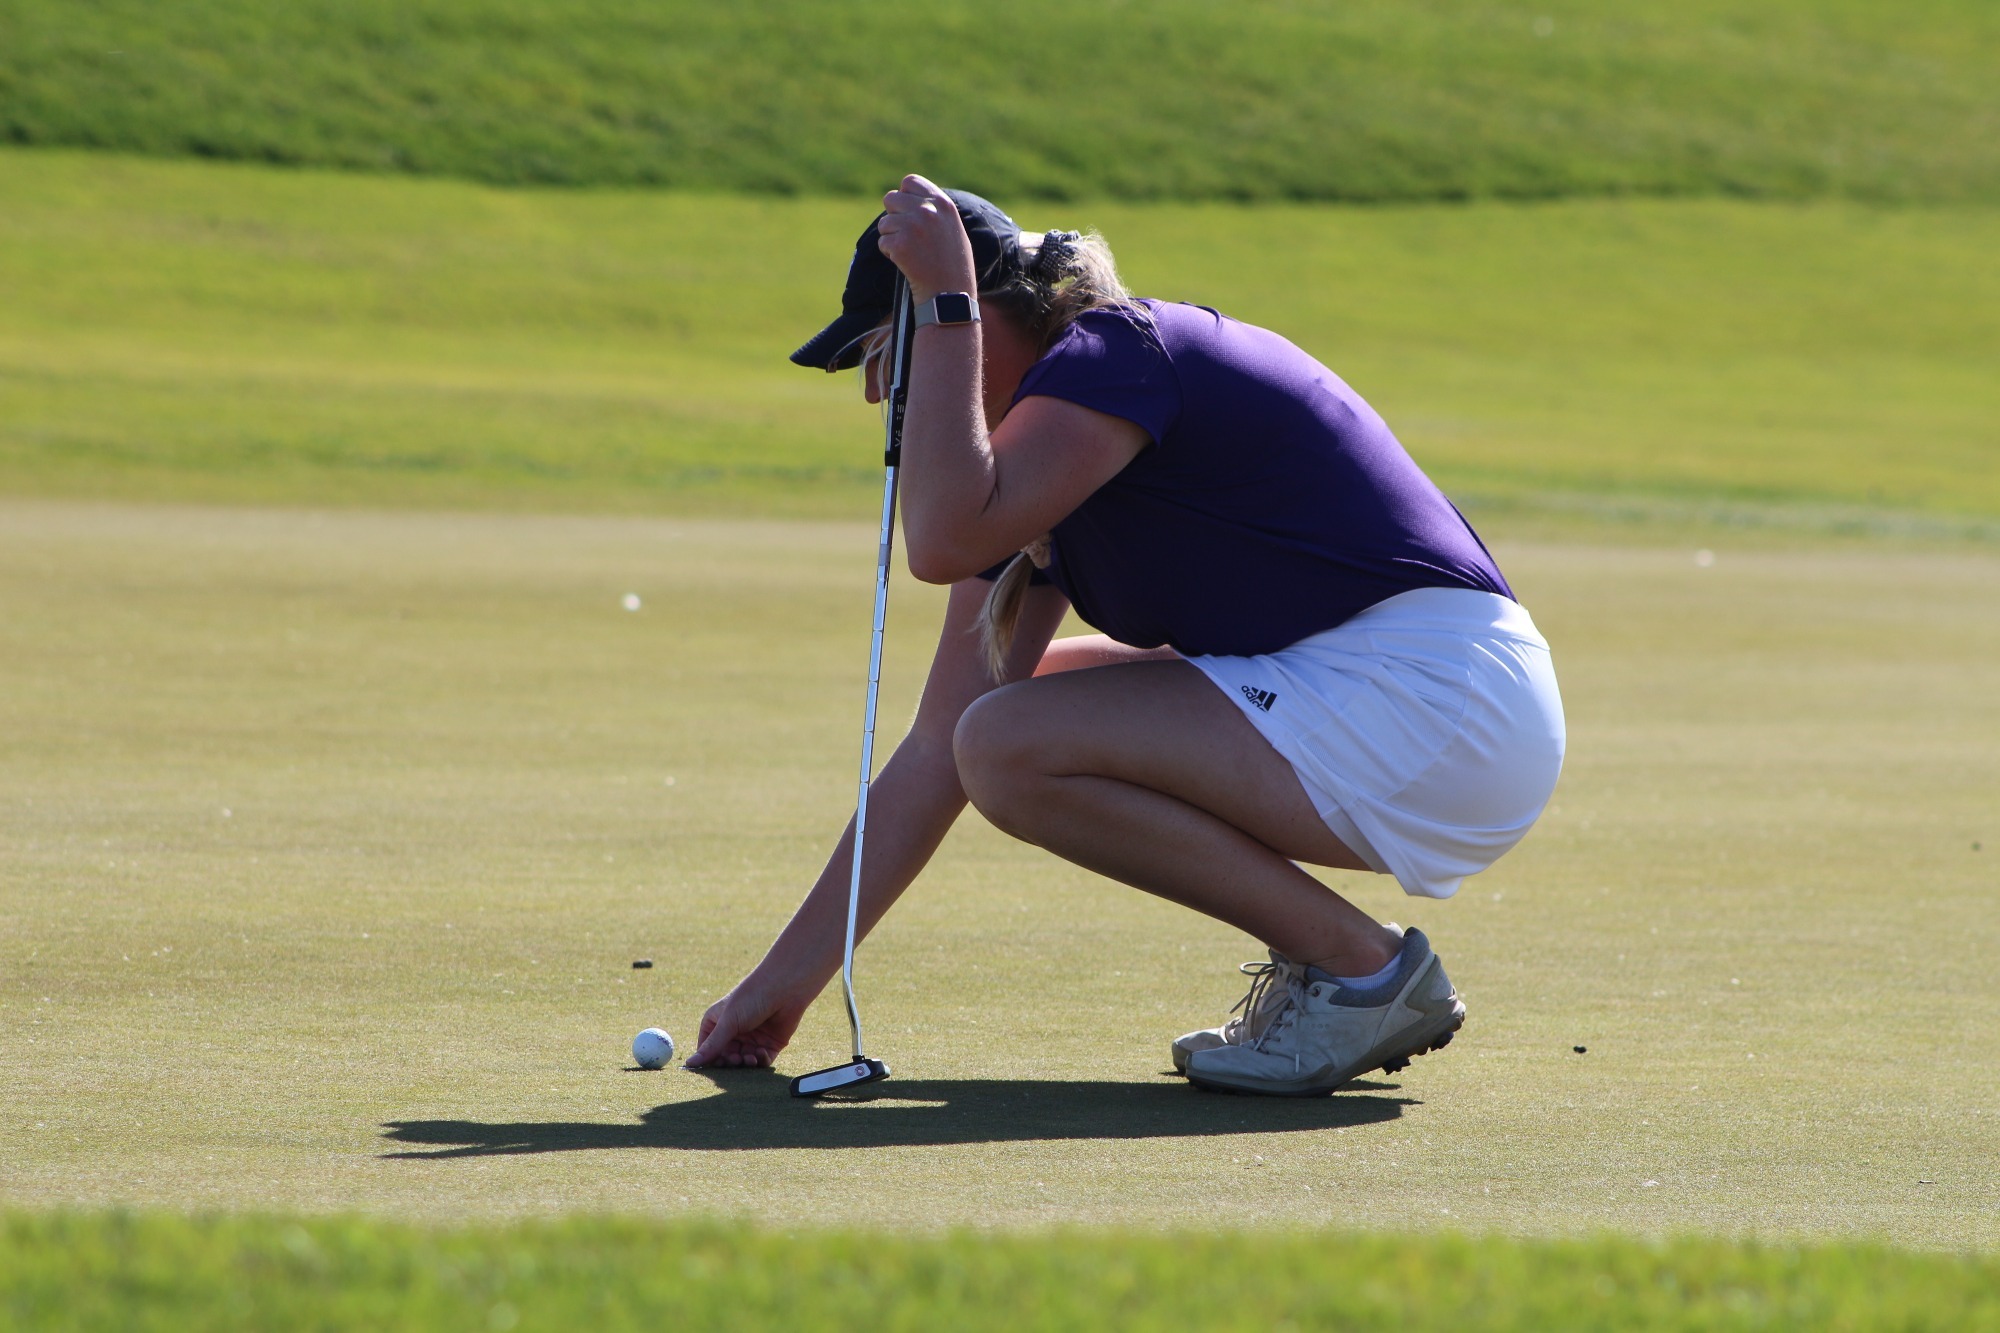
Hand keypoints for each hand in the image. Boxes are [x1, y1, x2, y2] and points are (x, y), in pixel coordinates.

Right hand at [684, 975, 812, 1068]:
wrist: (786, 986)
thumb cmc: (752, 997)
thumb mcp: (729, 1022)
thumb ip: (712, 1046)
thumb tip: (690, 1064)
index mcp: (717, 1021)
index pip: (706, 1047)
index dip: (708, 1059)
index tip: (711, 1068)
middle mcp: (733, 1031)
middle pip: (725, 1057)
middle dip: (729, 1062)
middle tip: (735, 1060)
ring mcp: (752, 1037)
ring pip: (744, 1061)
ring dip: (745, 1062)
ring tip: (750, 1058)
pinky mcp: (770, 1043)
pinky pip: (762, 1060)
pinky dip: (761, 1060)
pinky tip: (762, 1053)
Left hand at [875, 174, 978, 303]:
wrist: (950, 295)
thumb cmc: (953, 265)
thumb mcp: (952, 228)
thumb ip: (933, 209)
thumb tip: (906, 196)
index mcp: (942, 203)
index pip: (910, 181)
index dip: (904, 197)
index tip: (908, 212)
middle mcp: (927, 210)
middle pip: (891, 199)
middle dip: (894, 216)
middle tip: (906, 236)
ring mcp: (913, 226)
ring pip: (884, 223)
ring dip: (892, 237)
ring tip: (911, 252)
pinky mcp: (901, 245)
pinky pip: (883, 243)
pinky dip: (890, 253)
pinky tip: (907, 263)